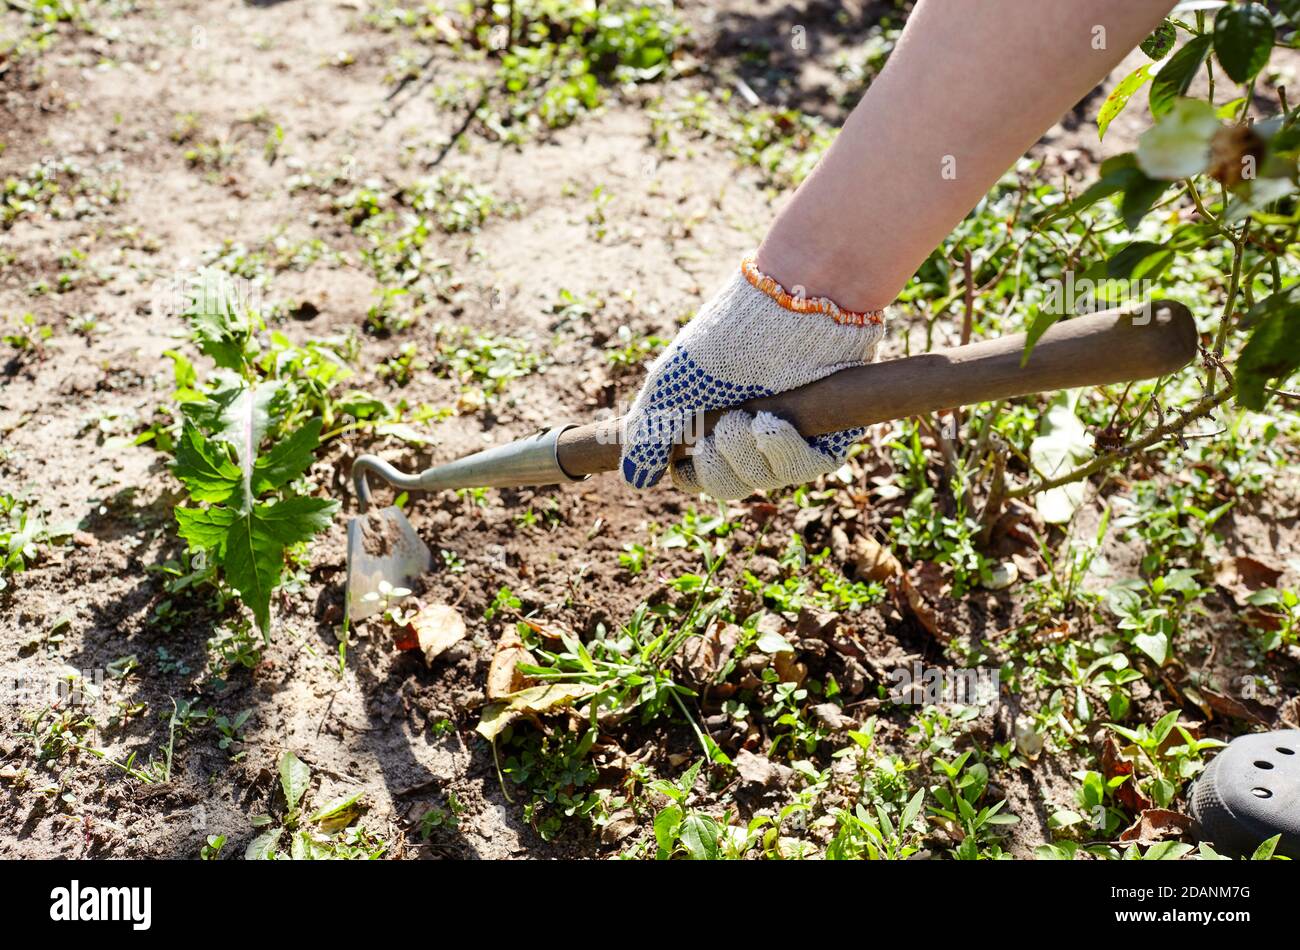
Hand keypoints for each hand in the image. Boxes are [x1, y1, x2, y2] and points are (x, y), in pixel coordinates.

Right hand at [619, 258, 883, 496]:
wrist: (779, 310)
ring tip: (747, 417)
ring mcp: (787, 437)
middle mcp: (749, 435)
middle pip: (727, 486)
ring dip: (747, 454)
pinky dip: (782, 452)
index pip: (696, 477)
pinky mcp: (826, 433)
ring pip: (762, 480)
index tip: (689, 447)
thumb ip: (650, 437)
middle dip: (718, 465)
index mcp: (710, 426)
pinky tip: (770, 424)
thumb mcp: (670, 390)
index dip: (691, 472)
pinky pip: (805, 468)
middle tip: (722, 427)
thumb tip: (634, 479)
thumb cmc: (722, 344)